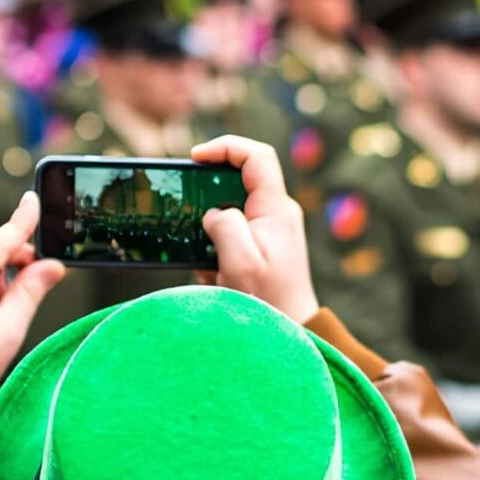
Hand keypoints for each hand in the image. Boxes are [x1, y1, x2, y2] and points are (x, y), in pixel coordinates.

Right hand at [193, 136, 319, 324]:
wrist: (291, 332)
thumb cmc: (269, 301)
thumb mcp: (240, 262)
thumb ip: (225, 225)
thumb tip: (214, 214)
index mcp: (276, 209)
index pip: (257, 156)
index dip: (225, 147)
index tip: (195, 157)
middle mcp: (278, 213)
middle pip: (241, 178)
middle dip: (209, 191)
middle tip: (187, 209)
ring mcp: (273, 230)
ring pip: (233, 207)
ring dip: (210, 226)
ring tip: (202, 255)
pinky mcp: (265, 247)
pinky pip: (235, 232)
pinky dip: (217, 246)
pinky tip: (212, 272)